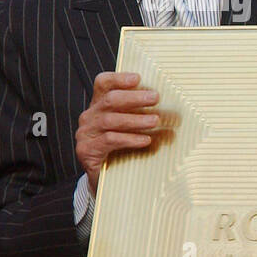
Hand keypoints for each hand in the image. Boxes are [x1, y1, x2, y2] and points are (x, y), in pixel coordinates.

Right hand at [75, 72, 159, 192]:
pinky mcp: (87, 150)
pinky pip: (109, 141)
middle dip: (134, 98)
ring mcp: (86, 133)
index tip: (138, 78)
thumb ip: (141, 113)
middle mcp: (90, 117)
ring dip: (135, 119)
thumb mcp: (131, 127)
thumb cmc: (123, 148)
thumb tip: (171, 104)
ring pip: (110, 120)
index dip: (118, 78)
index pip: (103, 84)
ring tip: (155, 120)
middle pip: (109, 100)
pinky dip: (130, 139)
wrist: (107, 178)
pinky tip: (146, 140)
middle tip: (155, 98)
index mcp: (99, 105)